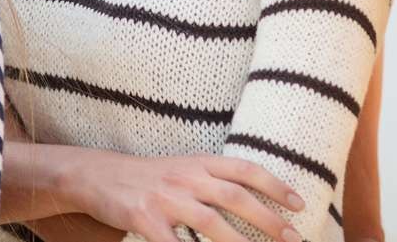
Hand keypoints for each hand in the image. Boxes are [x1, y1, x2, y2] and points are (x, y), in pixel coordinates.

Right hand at [66, 150, 305, 241]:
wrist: (97, 176)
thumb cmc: (147, 178)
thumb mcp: (181, 169)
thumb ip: (211, 181)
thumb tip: (250, 202)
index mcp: (197, 162)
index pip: (244, 169)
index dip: (275, 185)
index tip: (299, 204)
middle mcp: (185, 176)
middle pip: (234, 196)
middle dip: (268, 219)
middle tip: (293, 238)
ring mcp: (165, 198)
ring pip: (211, 222)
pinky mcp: (144, 219)